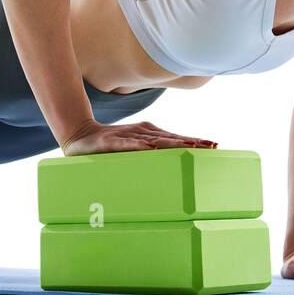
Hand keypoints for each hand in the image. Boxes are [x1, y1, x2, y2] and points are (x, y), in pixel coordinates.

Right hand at [61, 119, 217, 155]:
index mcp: (149, 134)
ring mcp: (128, 135)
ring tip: (191, 147)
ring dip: (174, 143)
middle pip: (172, 138)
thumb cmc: (109, 144)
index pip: (176, 138)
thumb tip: (170, 162)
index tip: (215, 145)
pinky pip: (129, 145)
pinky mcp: (112, 142)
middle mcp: (142, 132)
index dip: (195, 141)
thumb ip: (149, 153)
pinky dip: (141, 146)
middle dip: (192, 142)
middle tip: (212, 146)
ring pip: (155, 140)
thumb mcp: (132, 147)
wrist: (79, 135)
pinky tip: (153, 149)